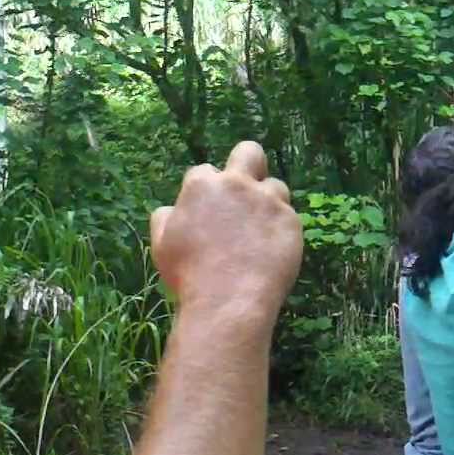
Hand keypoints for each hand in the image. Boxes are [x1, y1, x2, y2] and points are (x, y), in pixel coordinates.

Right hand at [150, 141, 302, 317]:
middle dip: (248, 165)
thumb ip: (166, 217)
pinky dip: (280, 230)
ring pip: (275, 186)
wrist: (228, 302)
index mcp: (202, 186)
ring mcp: (268, 201)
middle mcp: (237, 184)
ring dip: (268, 202)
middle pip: (249, 153)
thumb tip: (174, 208)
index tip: (210, 211)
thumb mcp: (162, 245)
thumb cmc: (189, 275)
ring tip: (260, 232)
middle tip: (246, 192)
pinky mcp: (291, 222)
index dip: (206, 191)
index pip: (204, 172)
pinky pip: (288, 217)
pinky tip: (271, 252)